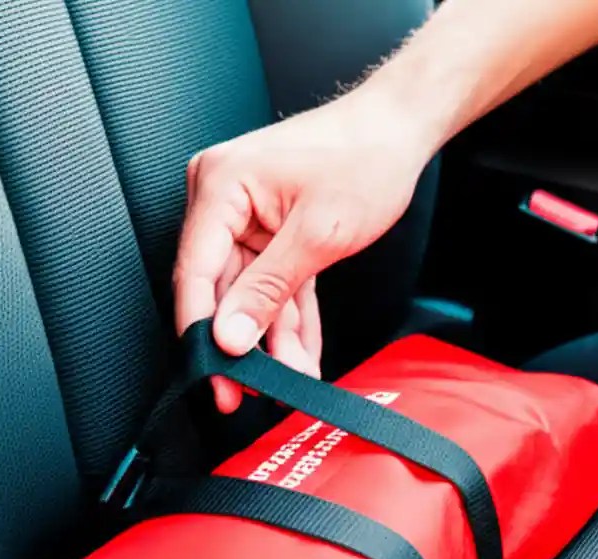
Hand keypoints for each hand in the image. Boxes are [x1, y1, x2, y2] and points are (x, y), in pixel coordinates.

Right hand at [174, 93, 437, 412]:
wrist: (402, 128)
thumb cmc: (366, 157)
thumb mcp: (317, 234)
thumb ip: (267, 290)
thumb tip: (229, 335)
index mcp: (220, 185)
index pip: (196, 273)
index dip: (203, 332)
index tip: (215, 375)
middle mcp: (224, 197)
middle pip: (222, 288)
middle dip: (247, 343)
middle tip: (253, 392)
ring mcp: (247, 214)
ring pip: (252, 292)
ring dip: (274, 338)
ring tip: (292, 379)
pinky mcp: (272, 229)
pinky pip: (275, 282)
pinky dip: (290, 316)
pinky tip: (301, 355)